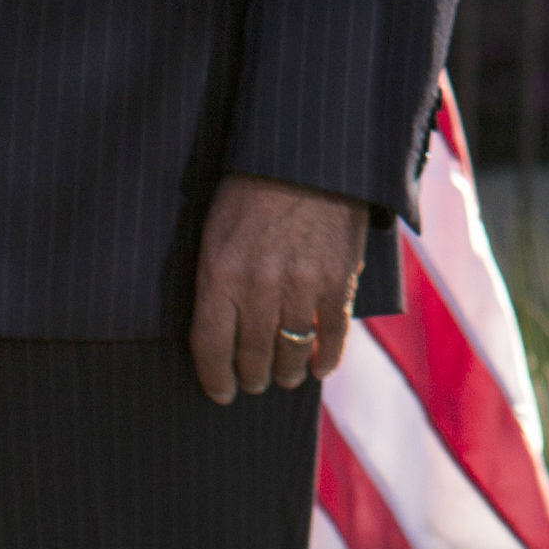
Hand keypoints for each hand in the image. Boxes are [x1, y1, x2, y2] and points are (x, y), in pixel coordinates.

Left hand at [190, 175, 370, 402]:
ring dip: (287, 372)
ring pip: (291, 352)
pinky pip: (332, 335)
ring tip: (285, 376)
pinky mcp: (337, 280)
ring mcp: (301, 285)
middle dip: (252, 377)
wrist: (306, 156)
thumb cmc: (252, 189)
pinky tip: (320, 367)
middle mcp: (258, 286)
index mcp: (219, 272)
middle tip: (254, 383)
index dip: (215, 379)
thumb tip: (219, 327)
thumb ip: (216, 279)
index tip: (220, 393)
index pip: (211, 347)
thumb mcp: (216, 229)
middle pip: (252, 356)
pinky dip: (327, 358)